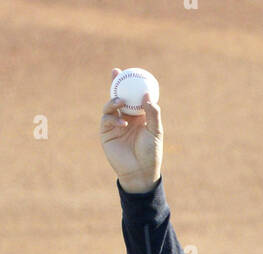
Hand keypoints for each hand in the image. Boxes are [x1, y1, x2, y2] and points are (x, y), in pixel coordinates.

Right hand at [100, 68, 162, 192]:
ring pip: (110, 106)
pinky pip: (107, 120)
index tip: (132, 72)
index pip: (133, 96)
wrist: (140, 172)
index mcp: (138, 116)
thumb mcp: (155, 132)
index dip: (131, 84)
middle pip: (119, 96)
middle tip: (116, 73)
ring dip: (113, 100)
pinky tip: (123, 123)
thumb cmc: (151, 153)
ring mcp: (115, 125)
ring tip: (120, 100)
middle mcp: (126, 118)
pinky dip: (113, 118)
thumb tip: (147, 94)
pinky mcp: (106, 134)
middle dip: (115, 83)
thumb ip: (153, 113)